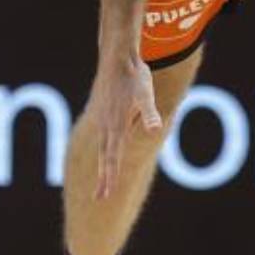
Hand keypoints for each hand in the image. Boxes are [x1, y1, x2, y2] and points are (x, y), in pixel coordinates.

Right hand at [83, 49, 161, 198]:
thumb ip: (149, 112)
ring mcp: (103, 119)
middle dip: (104, 178)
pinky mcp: (104, 112)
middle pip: (105, 157)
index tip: (103, 197)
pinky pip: (104, 138)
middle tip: (100, 198)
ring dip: (104, 166)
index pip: (111, 159)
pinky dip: (104, 151)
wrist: (116, 56)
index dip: (108, 178)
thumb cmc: (134, 75)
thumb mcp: (145, 93)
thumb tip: (155, 127)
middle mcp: (106, 126)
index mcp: (115, 126)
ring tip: (104, 181)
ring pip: (103, 148)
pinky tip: (107, 152)